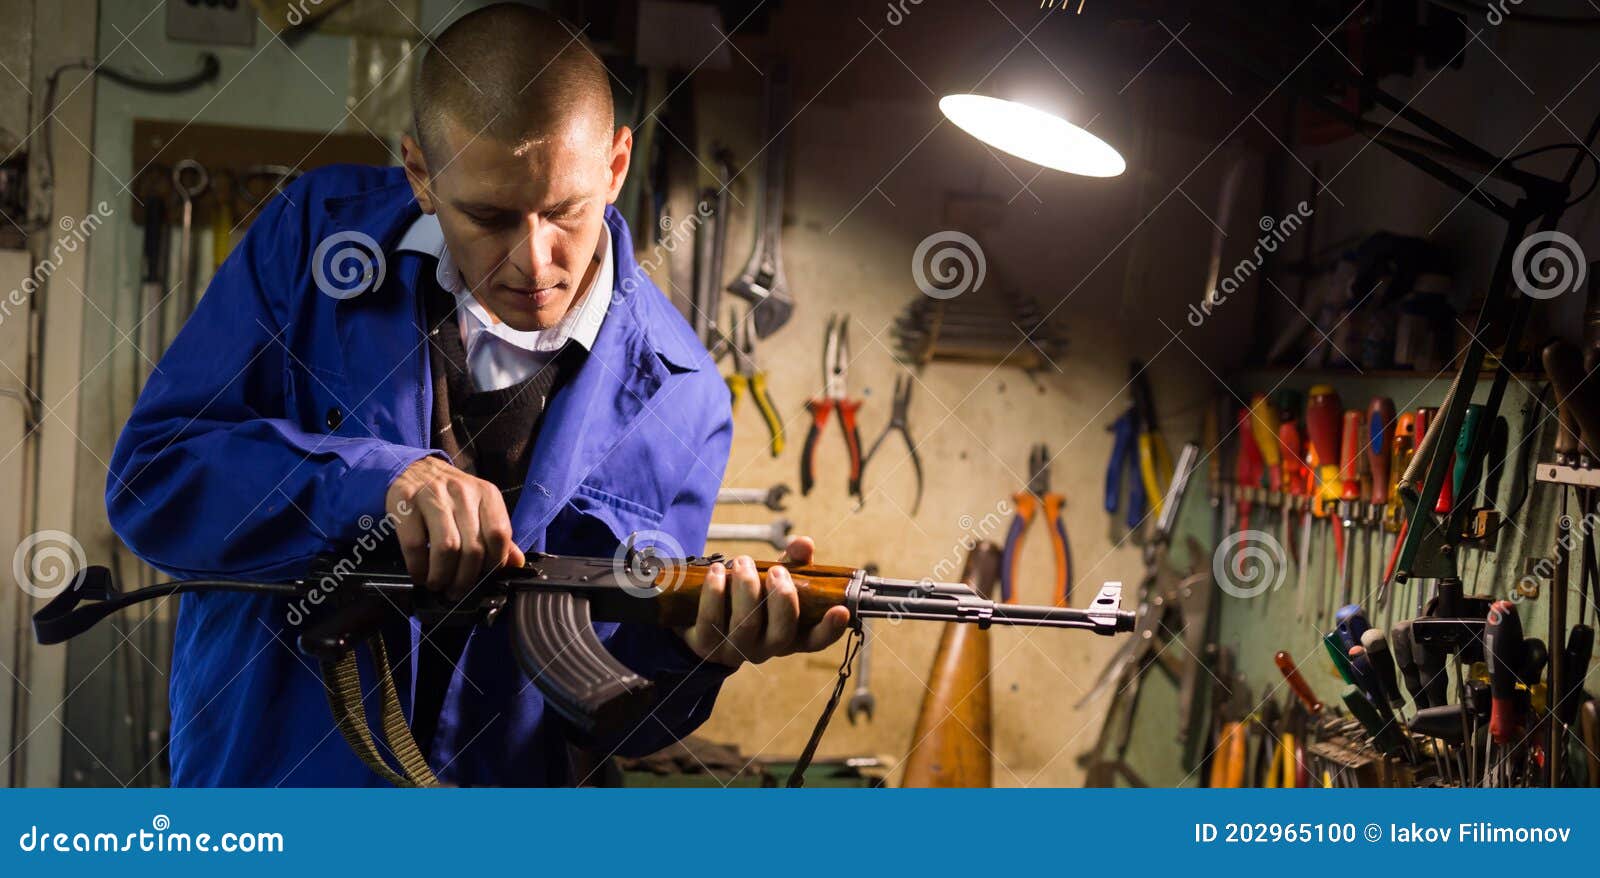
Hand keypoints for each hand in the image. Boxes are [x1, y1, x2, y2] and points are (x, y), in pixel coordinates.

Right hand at [386, 457, 524, 597]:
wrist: (412, 469)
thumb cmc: (450, 496)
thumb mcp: (478, 508)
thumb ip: (496, 535)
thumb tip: (516, 564)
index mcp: (486, 494)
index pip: (499, 535)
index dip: (493, 564)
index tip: (482, 580)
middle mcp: (462, 492)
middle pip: (473, 547)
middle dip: (465, 579)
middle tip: (456, 591)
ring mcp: (432, 495)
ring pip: (447, 548)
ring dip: (442, 575)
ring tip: (438, 584)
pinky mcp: (405, 502)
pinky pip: (414, 545)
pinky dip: (418, 567)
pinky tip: (420, 573)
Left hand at [678, 536, 851, 667]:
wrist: (699, 621)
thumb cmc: (747, 598)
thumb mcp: (772, 581)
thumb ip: (792, 563)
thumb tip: (804, 543)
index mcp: (788, 635)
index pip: (814, 641)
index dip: (830, 629)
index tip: (841, 610)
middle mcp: (764, 648)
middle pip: (781, 633)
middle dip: (782, 599)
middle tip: (777, 571)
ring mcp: (734, 650)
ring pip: (746, 624)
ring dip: (746, 588)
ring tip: (743, 561)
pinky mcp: (705, 645)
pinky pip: (711, 620)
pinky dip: (715, 592)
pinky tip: (716, 571)